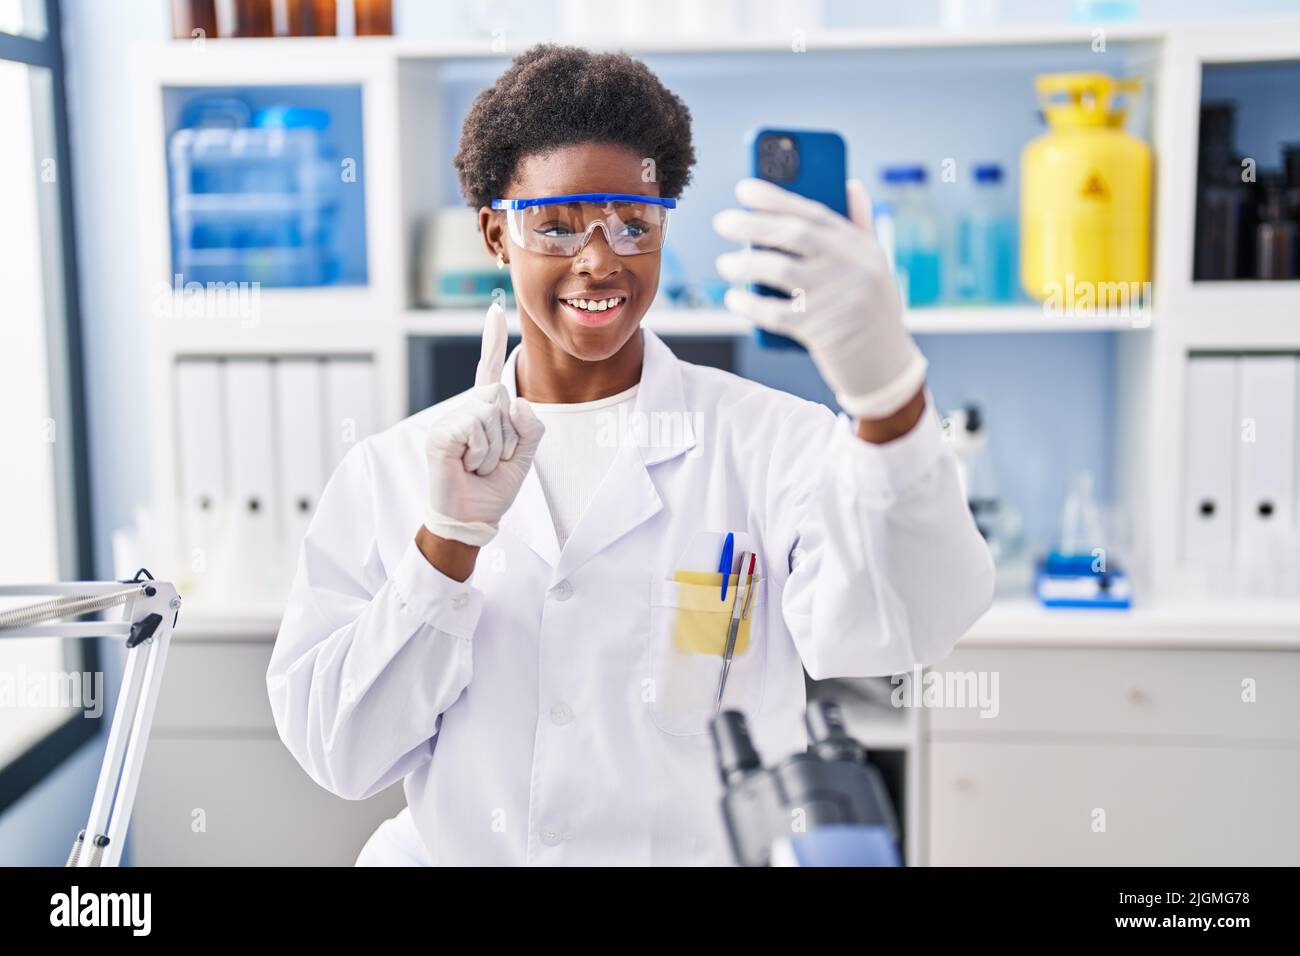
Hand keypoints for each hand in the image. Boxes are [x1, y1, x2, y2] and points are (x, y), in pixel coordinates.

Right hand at [423, 303, 544, 546]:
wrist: (472, 519)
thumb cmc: (493, 489)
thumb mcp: (524, 457)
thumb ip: (531, 427)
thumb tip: (517, 400)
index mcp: (483, 411)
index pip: (490, 370)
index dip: (492, 340)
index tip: (495, 309)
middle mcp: (464, 410)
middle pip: (501, 398)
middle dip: (509, 436)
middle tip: (491, 462)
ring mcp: (449, 420)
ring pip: (491, 414)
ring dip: (495, 449)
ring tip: (478, 467)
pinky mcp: (440, 435)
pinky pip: (476, 429)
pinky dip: (481, 454)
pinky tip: (467, 468)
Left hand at [713, 178, 926, 419]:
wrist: (886, 367)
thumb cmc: (872, 311)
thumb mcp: (875, 266)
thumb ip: (860, 226)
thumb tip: (849, 184)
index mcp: (859, 246)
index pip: (813, 211)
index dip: (775, 197)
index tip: (744, 189)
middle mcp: (851, 266)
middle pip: (793, 234)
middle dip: (752, 224)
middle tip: (723, 222)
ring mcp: (836, 298)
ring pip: (779, 270)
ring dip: (745, 265)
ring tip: (725, 264)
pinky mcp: (820, 329)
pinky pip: (774, 312)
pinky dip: (749, 304)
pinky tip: (734, 299)